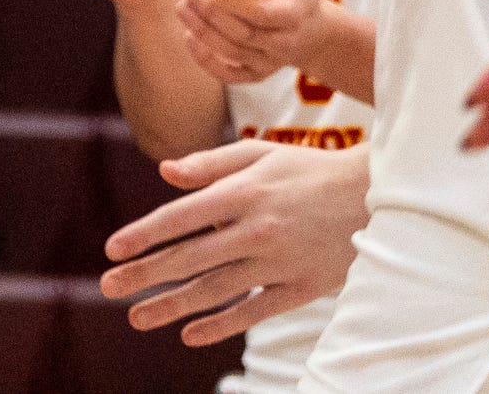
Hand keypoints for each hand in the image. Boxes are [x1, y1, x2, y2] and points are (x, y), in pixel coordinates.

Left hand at [98, 138, 367, 345]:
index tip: (111, 250)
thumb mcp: (262, 154)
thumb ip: (211, 163)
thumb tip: (163, 172)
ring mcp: (279, 262)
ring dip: (172, 305)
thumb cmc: (311, 171)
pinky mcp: (302, 288)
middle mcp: (257, 229)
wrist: (380, 197)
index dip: (144, 234)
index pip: (180, 217)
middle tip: (108, 287)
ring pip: (215, 290)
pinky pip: (254, 312)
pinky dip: (221, 325)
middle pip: (190, 257)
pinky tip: (190, 334)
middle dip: (144, 274)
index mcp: (244, 192)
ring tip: (137, 317)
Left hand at [174, 0, 336, 87]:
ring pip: (231, 52)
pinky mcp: (258, 74)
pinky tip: (188, 37)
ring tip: (181, 6)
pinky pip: (230, 75)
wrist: (315, 34)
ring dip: (202, 31)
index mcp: (295, 16)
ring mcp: (270, 62)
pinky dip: (206, 61)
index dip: (232, 2)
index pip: (261, 14)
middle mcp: (283, 43)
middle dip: (210, 13)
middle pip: (242, 34)